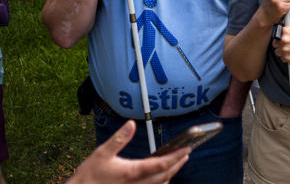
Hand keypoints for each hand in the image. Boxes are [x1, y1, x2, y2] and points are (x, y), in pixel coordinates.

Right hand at [68, 120, 188, 183]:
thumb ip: (119, 139)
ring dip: (170, 175)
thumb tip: (131, 124)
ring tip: (176, 164)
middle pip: (165, 176)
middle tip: (186, 155)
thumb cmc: (89, 176)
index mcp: (133, 172)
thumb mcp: (102, 153)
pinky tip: (160, 179)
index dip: (176, 157)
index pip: (162, 164)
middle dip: (177, 165)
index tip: (187, 150)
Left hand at [273, 25, 289, 64]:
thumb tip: (281, 32)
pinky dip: (286, 57)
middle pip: (275, 44)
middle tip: (287, 46)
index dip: (279, 37)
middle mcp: (284, 40)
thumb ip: (288, 31)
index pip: (276, 34)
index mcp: (286, 31)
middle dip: (280, 45)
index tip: (282, 39)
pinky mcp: (286, 58)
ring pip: (277, 52)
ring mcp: (284, 49)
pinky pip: (282, 58)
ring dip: (282, 52)